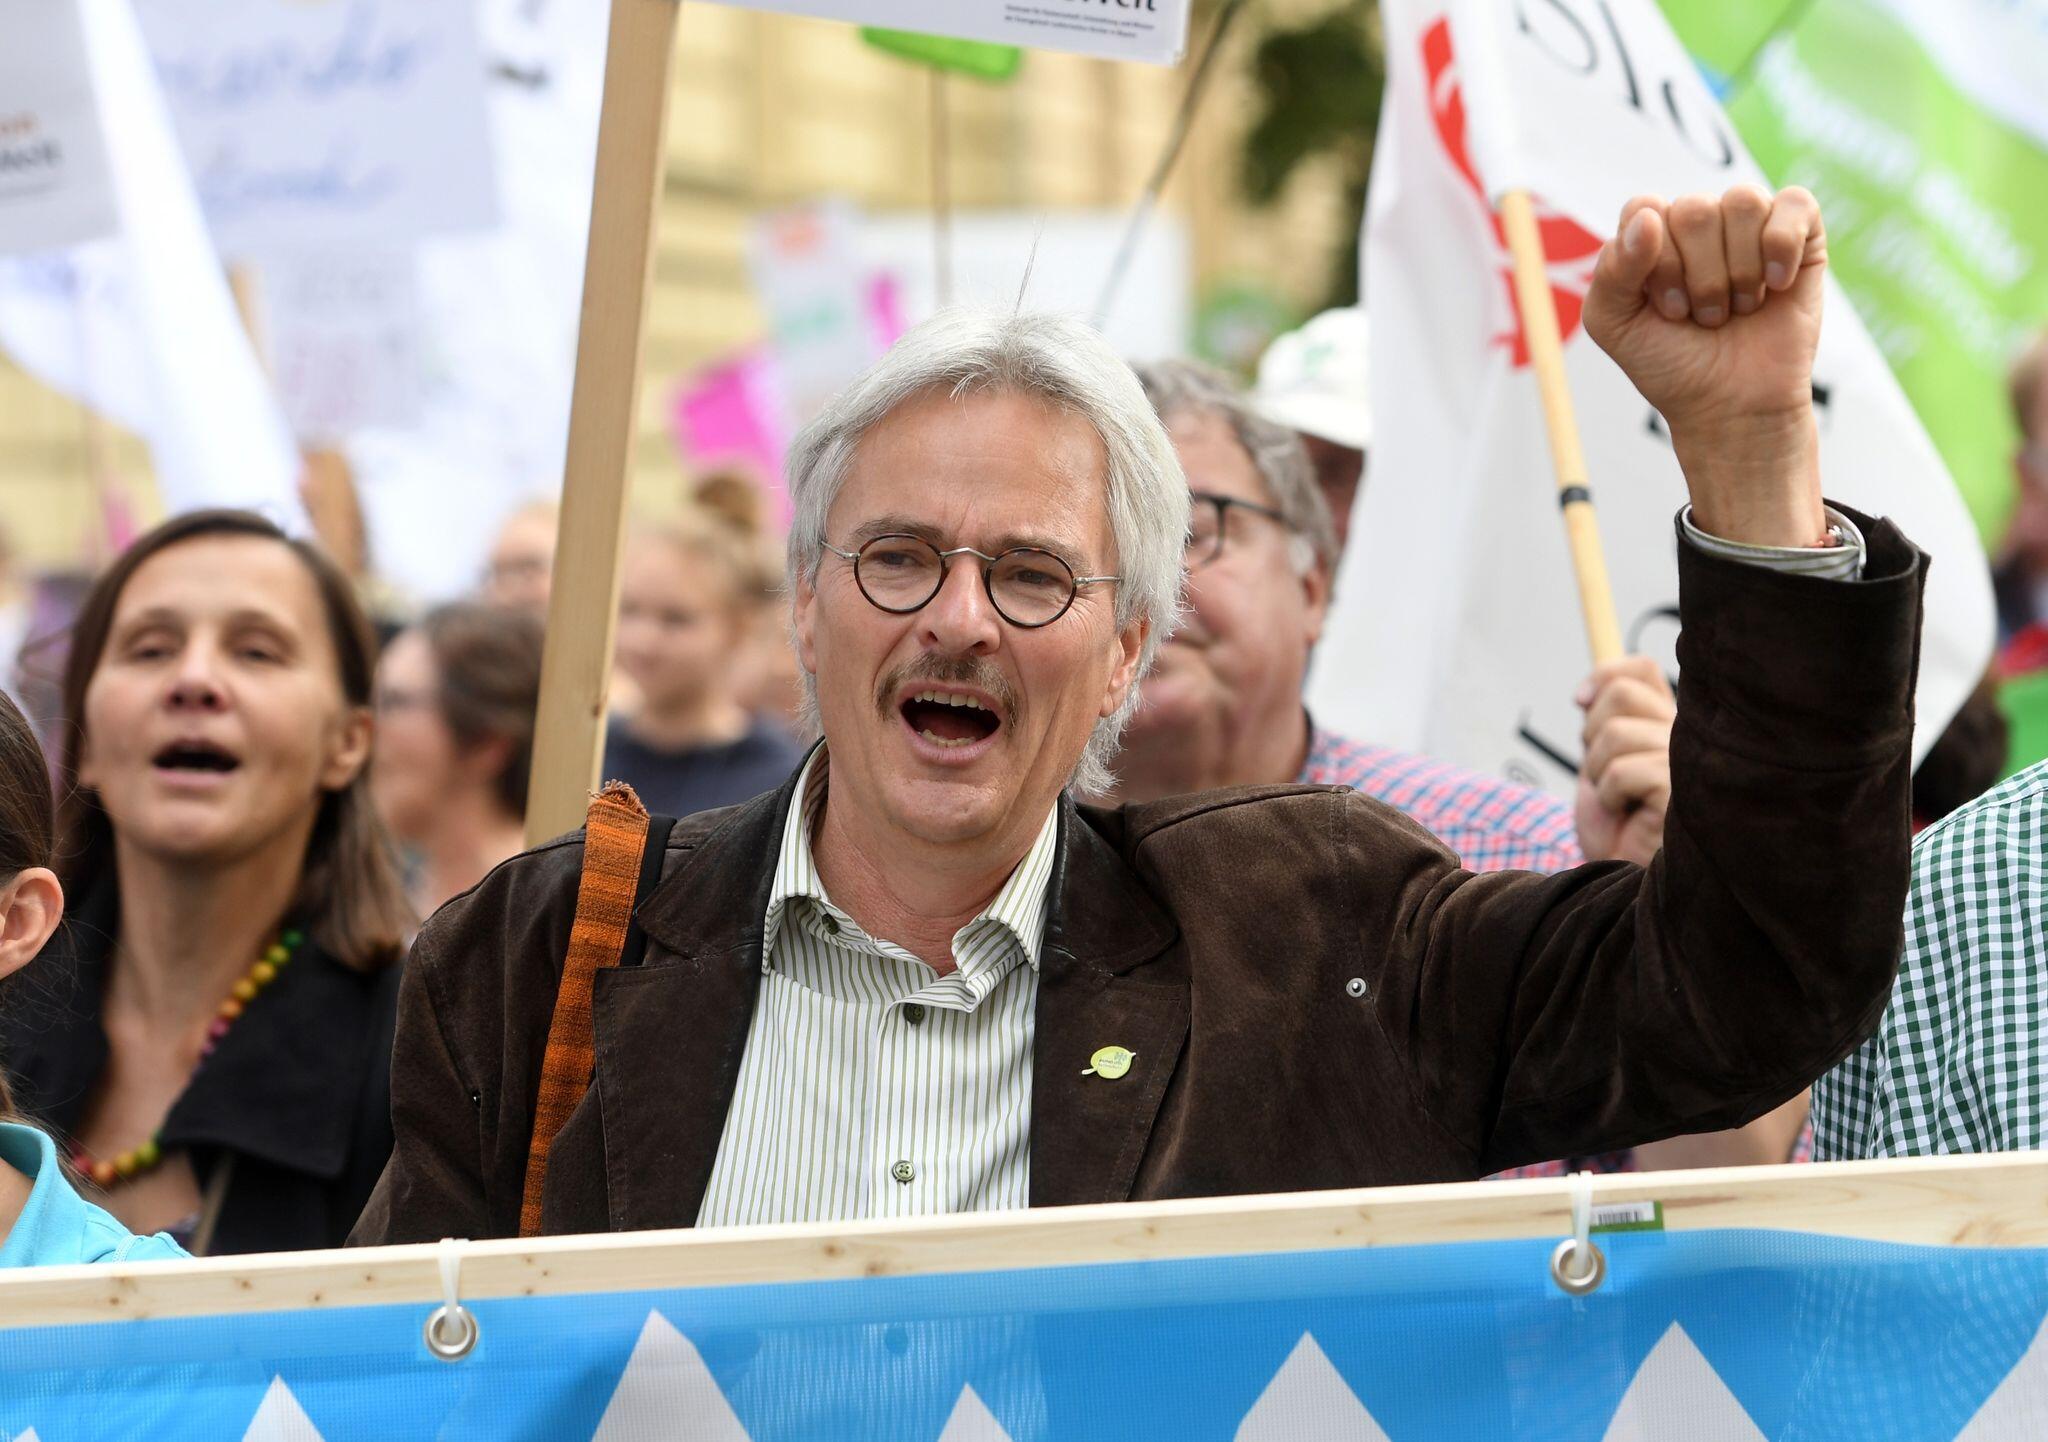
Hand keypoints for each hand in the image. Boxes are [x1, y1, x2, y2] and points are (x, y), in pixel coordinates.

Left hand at [1574, 657, 1674, 865]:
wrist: (1624, 876)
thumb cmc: (1617, 823)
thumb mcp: (1601, 760)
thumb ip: (1604, 719)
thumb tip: (1583, 693)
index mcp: (1669, 721)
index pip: (1640, 668)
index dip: (1602, 677)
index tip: (1579, 701)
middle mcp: (1687, 733)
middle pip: (1622, 694)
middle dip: (1592, 735)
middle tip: (1603, 773)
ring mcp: (1690, 759)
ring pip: (1614, 734)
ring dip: (1598, 773)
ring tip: (1617, 800)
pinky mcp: (1683, 790)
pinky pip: (1620, 771)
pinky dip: (1608, 796)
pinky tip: (1627, 814)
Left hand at [1582, 186, 1828, 547]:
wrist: (1731, 406)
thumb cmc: (1670, 363)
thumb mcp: (1614, 325)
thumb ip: (1611, 270)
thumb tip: (1649, 216)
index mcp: (1650, 234)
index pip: (1645, 209)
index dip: (1657, 263)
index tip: (1668, 311)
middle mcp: (1698, 221)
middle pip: (1694, 209)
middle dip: (1698, 278)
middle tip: (1705, 317)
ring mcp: (1749, 224)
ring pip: (1743, 203)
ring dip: (1738, 273)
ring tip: (1738, 308)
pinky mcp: (1801, 234)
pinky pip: (1795, 203)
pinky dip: (1781, 249)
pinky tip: (1776, 286)